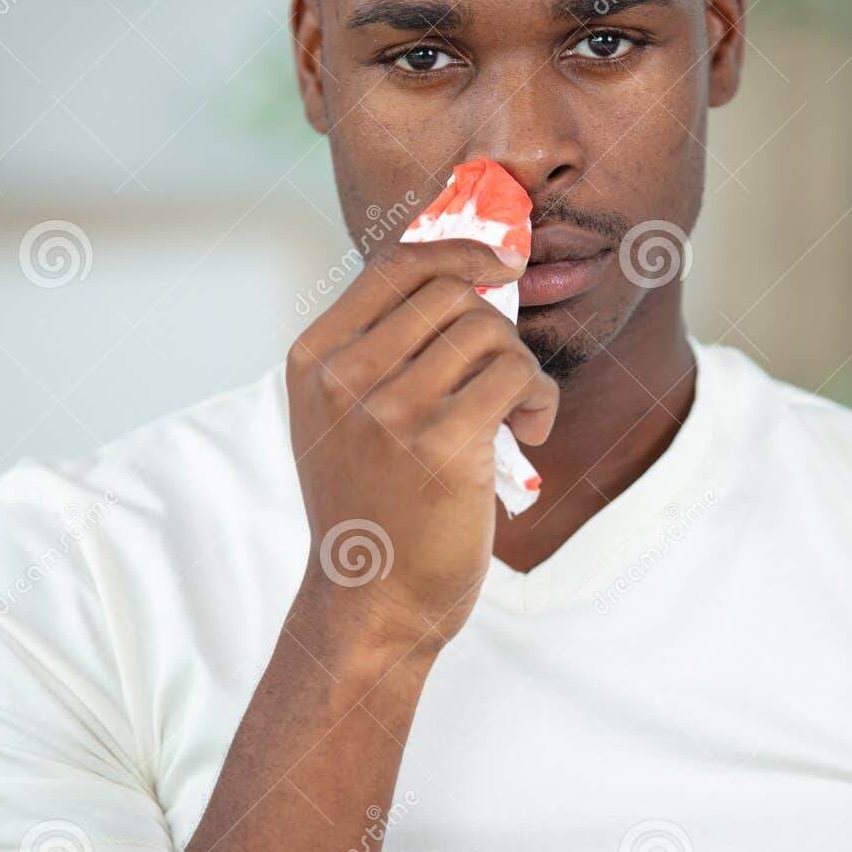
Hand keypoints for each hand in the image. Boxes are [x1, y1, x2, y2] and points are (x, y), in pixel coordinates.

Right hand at [286, 239, 558, 653]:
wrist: (371, 603)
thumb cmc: (372, 508)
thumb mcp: (342, 419)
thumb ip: (378, 349)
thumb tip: (458, 269)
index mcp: (313, 360)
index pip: (394, 265)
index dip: (460, 249)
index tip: (504, 259)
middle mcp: (343, 377)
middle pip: (450, 293)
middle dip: (496, 325)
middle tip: (504, 377)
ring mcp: (389, 409)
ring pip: (488, 332)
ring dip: (520, 367)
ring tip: (518, 411)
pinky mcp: (442, 443)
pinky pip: (516, 376)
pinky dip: (539, 399)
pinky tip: (531, 432)